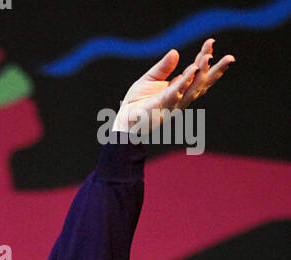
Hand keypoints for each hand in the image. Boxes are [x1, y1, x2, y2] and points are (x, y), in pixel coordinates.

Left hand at [113, 38, 234, 134]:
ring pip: (191, 90)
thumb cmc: (137, 102)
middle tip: (230, 58)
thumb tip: (175, 52)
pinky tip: (190, 71)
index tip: (211, 44)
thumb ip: (163, 67)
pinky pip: (174, 95)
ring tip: (207, 59)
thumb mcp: (150, 78)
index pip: (197, 75)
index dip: (204, 60)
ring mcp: (171, 106)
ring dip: (200, 75)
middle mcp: (179, 99)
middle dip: (215, 71)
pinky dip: (183, 83)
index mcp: (178, 91)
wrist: (122, 121)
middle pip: (201, 84)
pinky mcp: (160, 109)